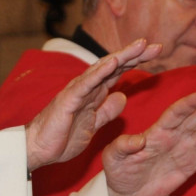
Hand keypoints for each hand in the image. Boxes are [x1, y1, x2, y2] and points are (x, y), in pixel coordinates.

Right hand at [25, 39, 162, 170]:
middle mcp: (86, 87)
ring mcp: (77, 91)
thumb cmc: (62, 137)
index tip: (156, 53)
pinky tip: (114, 61)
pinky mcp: (68, 100)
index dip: (136, 62)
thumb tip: (122, 97)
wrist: (38, 149)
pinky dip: (100, 71)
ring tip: (140, 45)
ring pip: (102, 69)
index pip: (118, 73)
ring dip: (122, 56)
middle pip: (114, 66)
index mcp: (94, 94)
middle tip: (157, 46)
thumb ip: (107, 111)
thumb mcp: (93, 125)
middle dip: (135, 55)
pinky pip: (86, 83)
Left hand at [102, 90, 195, 195]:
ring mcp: (185, 150)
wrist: (125, 193)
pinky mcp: (191, 166)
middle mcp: (175, 136)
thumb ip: (124, 146)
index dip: (191, 103)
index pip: (177, 113)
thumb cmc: (117, 171)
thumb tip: (138, 140)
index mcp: (158, 131)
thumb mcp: (114, 157)